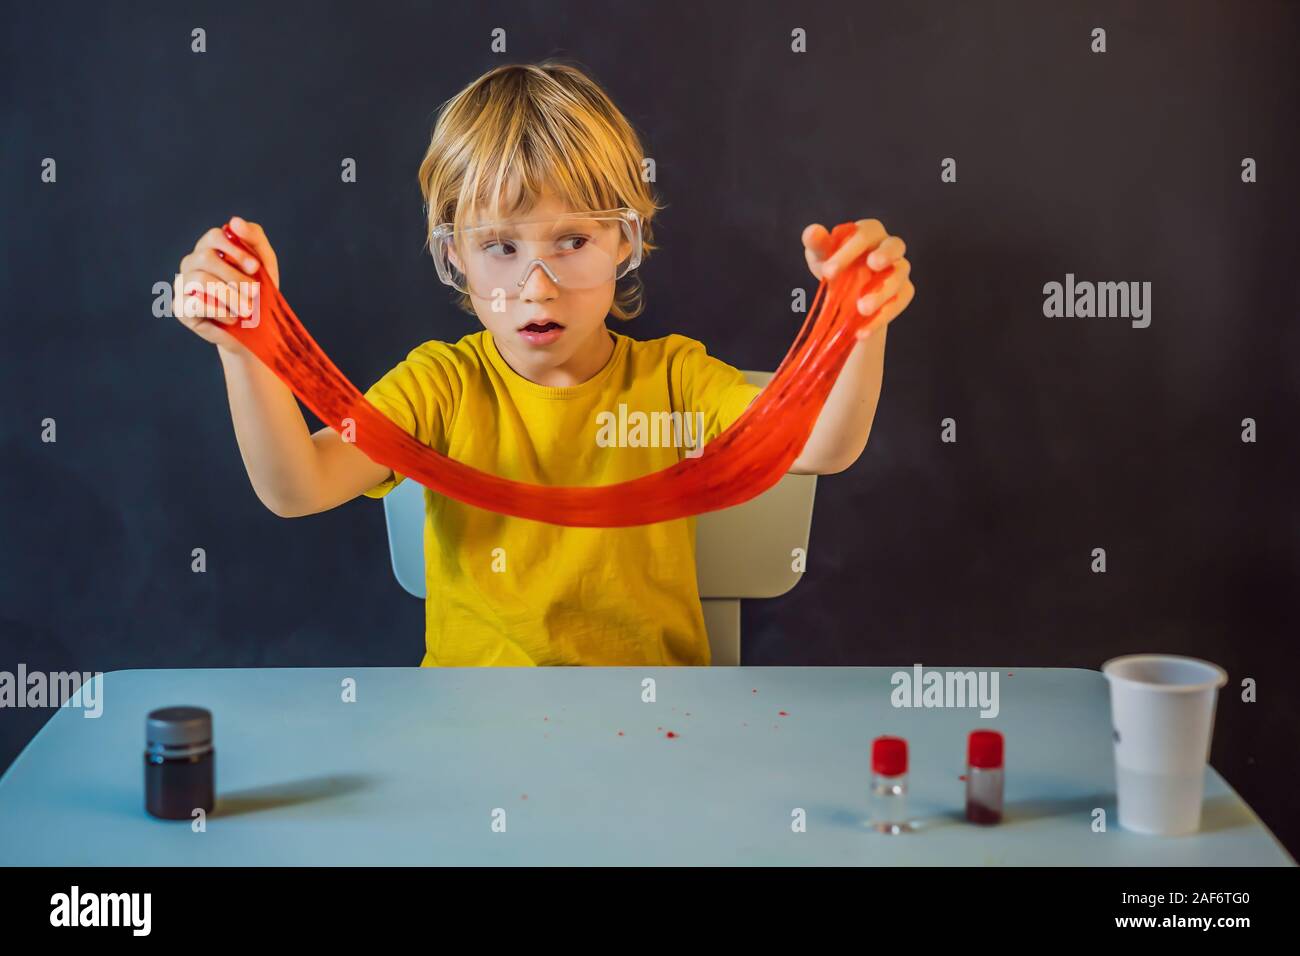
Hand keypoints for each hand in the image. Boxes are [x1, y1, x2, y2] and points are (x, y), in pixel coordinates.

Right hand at [171, 216, 279, 354]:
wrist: (256, 331)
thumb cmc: (259, 293)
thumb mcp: (265, 264)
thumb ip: (254, 238)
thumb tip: (234, 221)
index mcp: (209, 248)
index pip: (214, 237)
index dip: (235, 251)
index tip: (256, 268)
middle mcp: (191, 263)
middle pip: (205, 258)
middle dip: (235, 277)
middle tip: (254, 293)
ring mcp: (183, 285)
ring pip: (201, 281)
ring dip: (230, 295)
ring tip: (247, 309)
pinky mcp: (181, 308)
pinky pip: (196, 303)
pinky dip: (220, 311)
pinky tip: (233, 319)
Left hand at [802, 218, 913, 338]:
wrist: (846, 298)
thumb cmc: (835, 267)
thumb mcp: (822, 257)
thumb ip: (817, 244)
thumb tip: (811, 232)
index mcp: (869, 232)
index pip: (865, 234)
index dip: (848, 251)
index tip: (828, 272)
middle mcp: (889, 247)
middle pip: (895, 245)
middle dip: (885, 254)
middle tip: (873, 265)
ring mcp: (900, 269)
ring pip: (900, 276)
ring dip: (882, 292)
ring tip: (862, 308)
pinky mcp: (904, 292)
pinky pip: (900, 302)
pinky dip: (883, 317)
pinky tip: (863, 330)